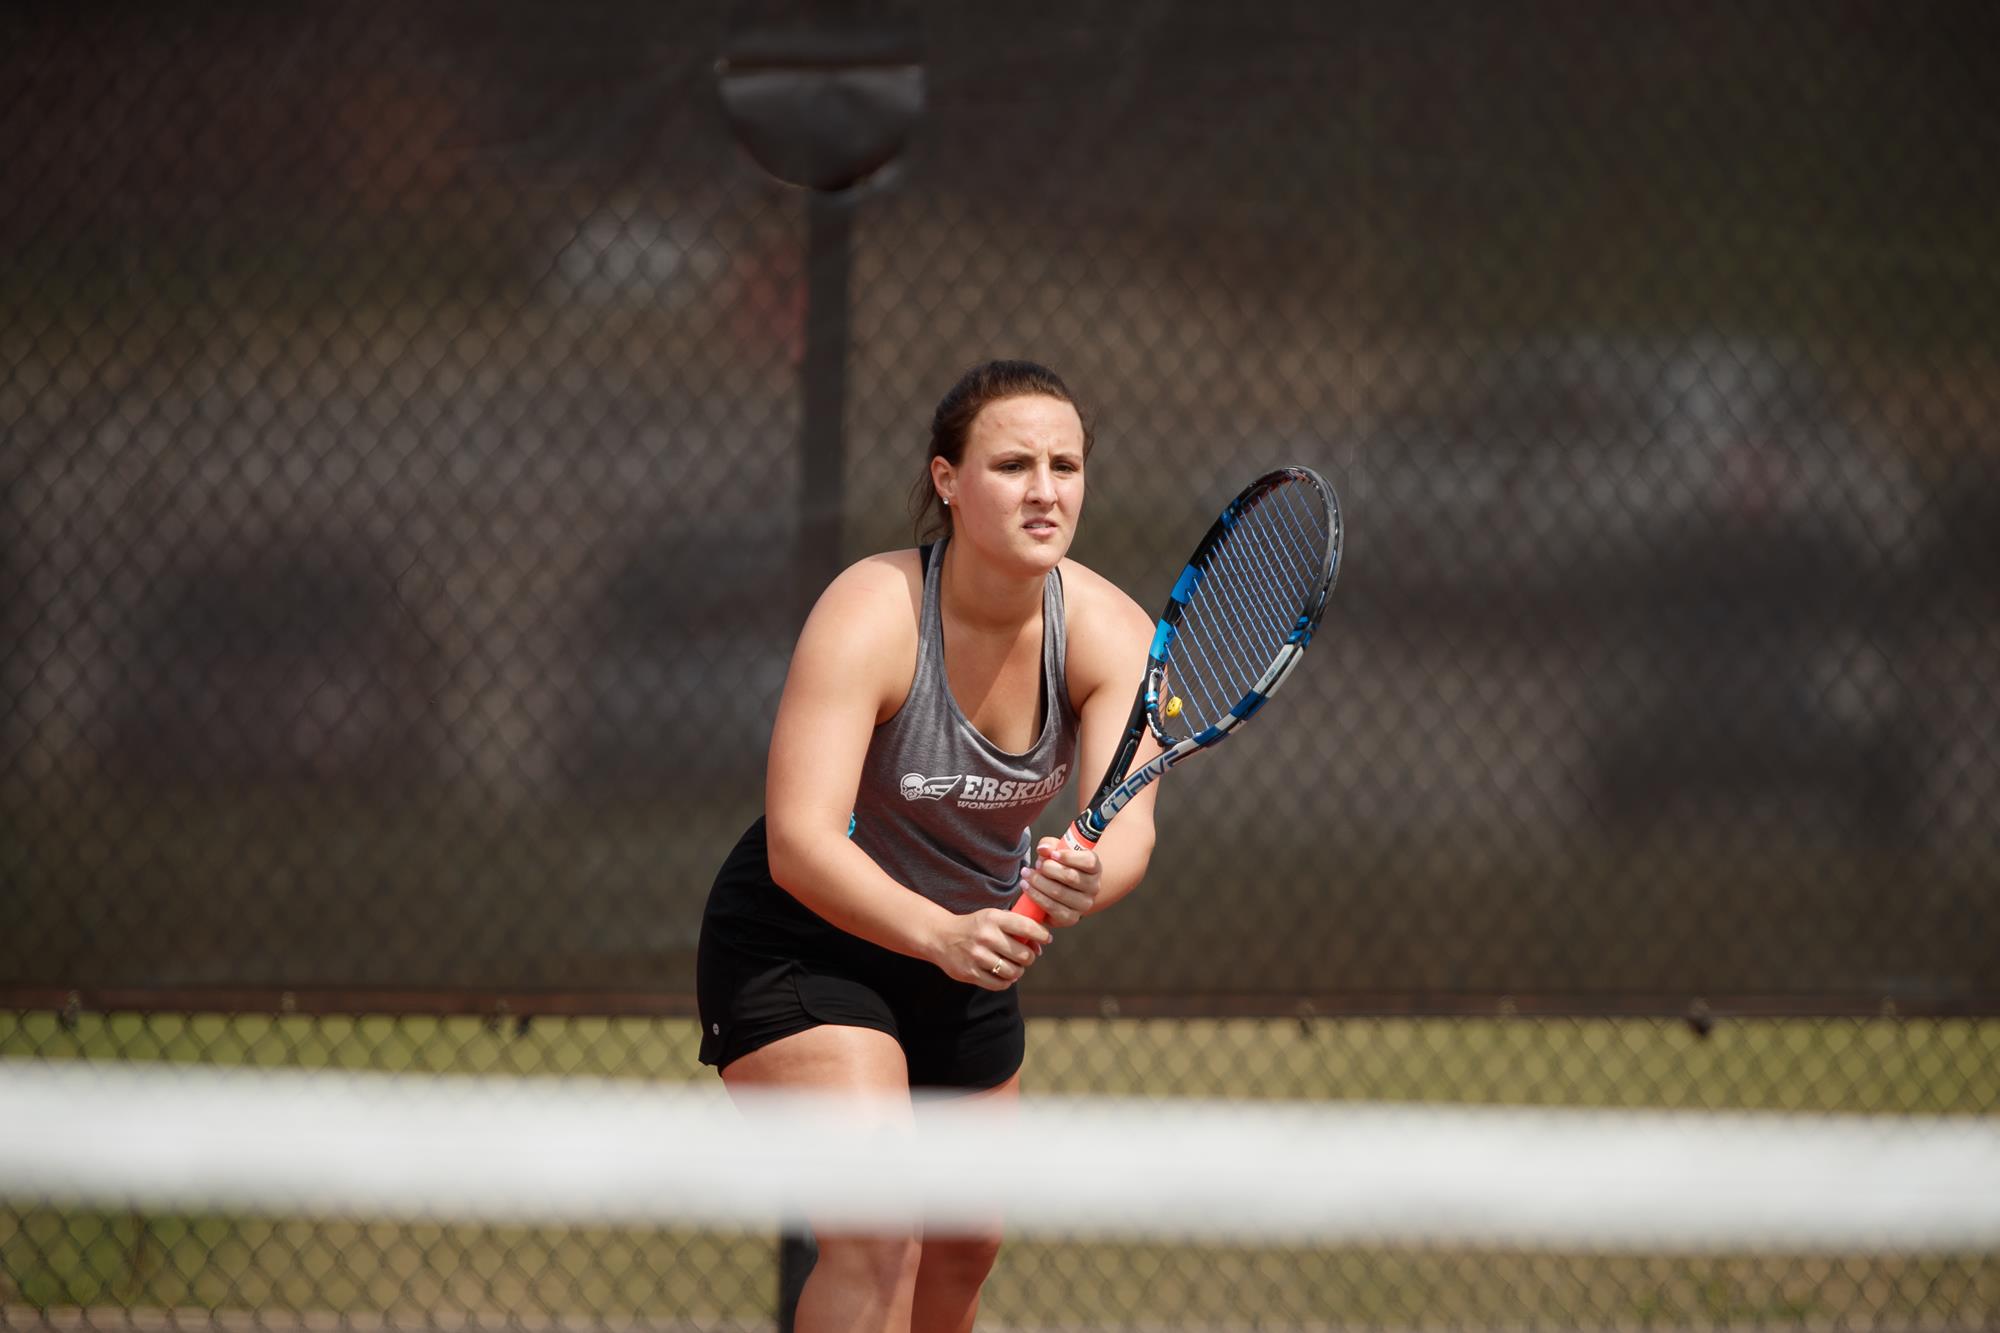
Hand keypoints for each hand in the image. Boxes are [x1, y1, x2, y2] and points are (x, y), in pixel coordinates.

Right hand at [930, 908, 1051, 989]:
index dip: (1042, 935)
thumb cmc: (975, 927)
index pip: (1027, 927)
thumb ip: (1016, 927)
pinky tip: (1002, 974)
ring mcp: (977, 956)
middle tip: (1025, 956)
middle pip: (1024, 955)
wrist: (941, 937)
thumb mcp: (993, 918)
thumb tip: (1039, 947)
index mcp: (993, 918)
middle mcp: (986, 936)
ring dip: (1018, 971)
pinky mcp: (970, 973)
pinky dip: (1005, 981)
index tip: (1046, 939)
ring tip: (1013, 966)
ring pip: (1013, 972)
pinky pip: (999, 984)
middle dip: (1029, 957)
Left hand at [1017, 836, 1102, 928]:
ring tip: (1026, 874)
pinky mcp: (1071, 918)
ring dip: (1038, 882)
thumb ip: (1050, 846)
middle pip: (1070, 876)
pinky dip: (1036, 896)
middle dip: (1048, 869)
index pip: (1088, 861)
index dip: (1069, 857)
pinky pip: (1052, 908)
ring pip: (1059, 892)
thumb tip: (1043, 849)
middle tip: (1036, 864)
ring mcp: (1084, 905)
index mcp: (1095, 868)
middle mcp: (1093, 887)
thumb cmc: (1060, 866)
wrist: (1062, 891)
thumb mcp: (1057, 851)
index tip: (1052, 854)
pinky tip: (1027, 887)